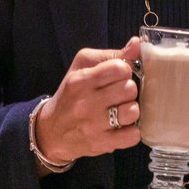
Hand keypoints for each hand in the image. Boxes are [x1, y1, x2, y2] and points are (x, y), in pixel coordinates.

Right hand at [34, 37, 141, 164]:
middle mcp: (86, 103)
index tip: (119, 76)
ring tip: (121, 110)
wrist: (51, 131)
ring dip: (131, 110)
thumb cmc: (71, 94)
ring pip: (132, 112)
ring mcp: (93, 126)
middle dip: (128, 90)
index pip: (119, 68)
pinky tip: (123, 127)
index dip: (124, 70)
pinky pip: (132, 136)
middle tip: (119, 94)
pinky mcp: (101, 145)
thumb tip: (137, 44)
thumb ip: (112, 55)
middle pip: (129, 89)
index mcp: (82, 80)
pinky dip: (132, 131)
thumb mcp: (83, 67)